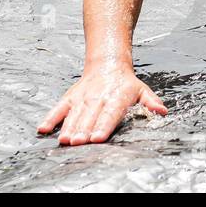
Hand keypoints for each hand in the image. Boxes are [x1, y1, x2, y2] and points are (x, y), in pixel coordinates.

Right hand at [38, 63, 166, 144]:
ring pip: (74, 115)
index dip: (104, 126)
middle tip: (78, 143)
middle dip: (84, 131)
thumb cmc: (126, 83)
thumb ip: (150, 102)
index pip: (110, 114)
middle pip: (90, 117)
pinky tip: (43, 129)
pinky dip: (50, 118)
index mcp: (116, 97)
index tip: (98, 138)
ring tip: (65, 141)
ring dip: (68, 128)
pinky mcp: (70, 97)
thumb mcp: (142, 90)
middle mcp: (98, 97)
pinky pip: (58, 108)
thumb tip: (162, 111)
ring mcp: (82, 97)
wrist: (107, 63)